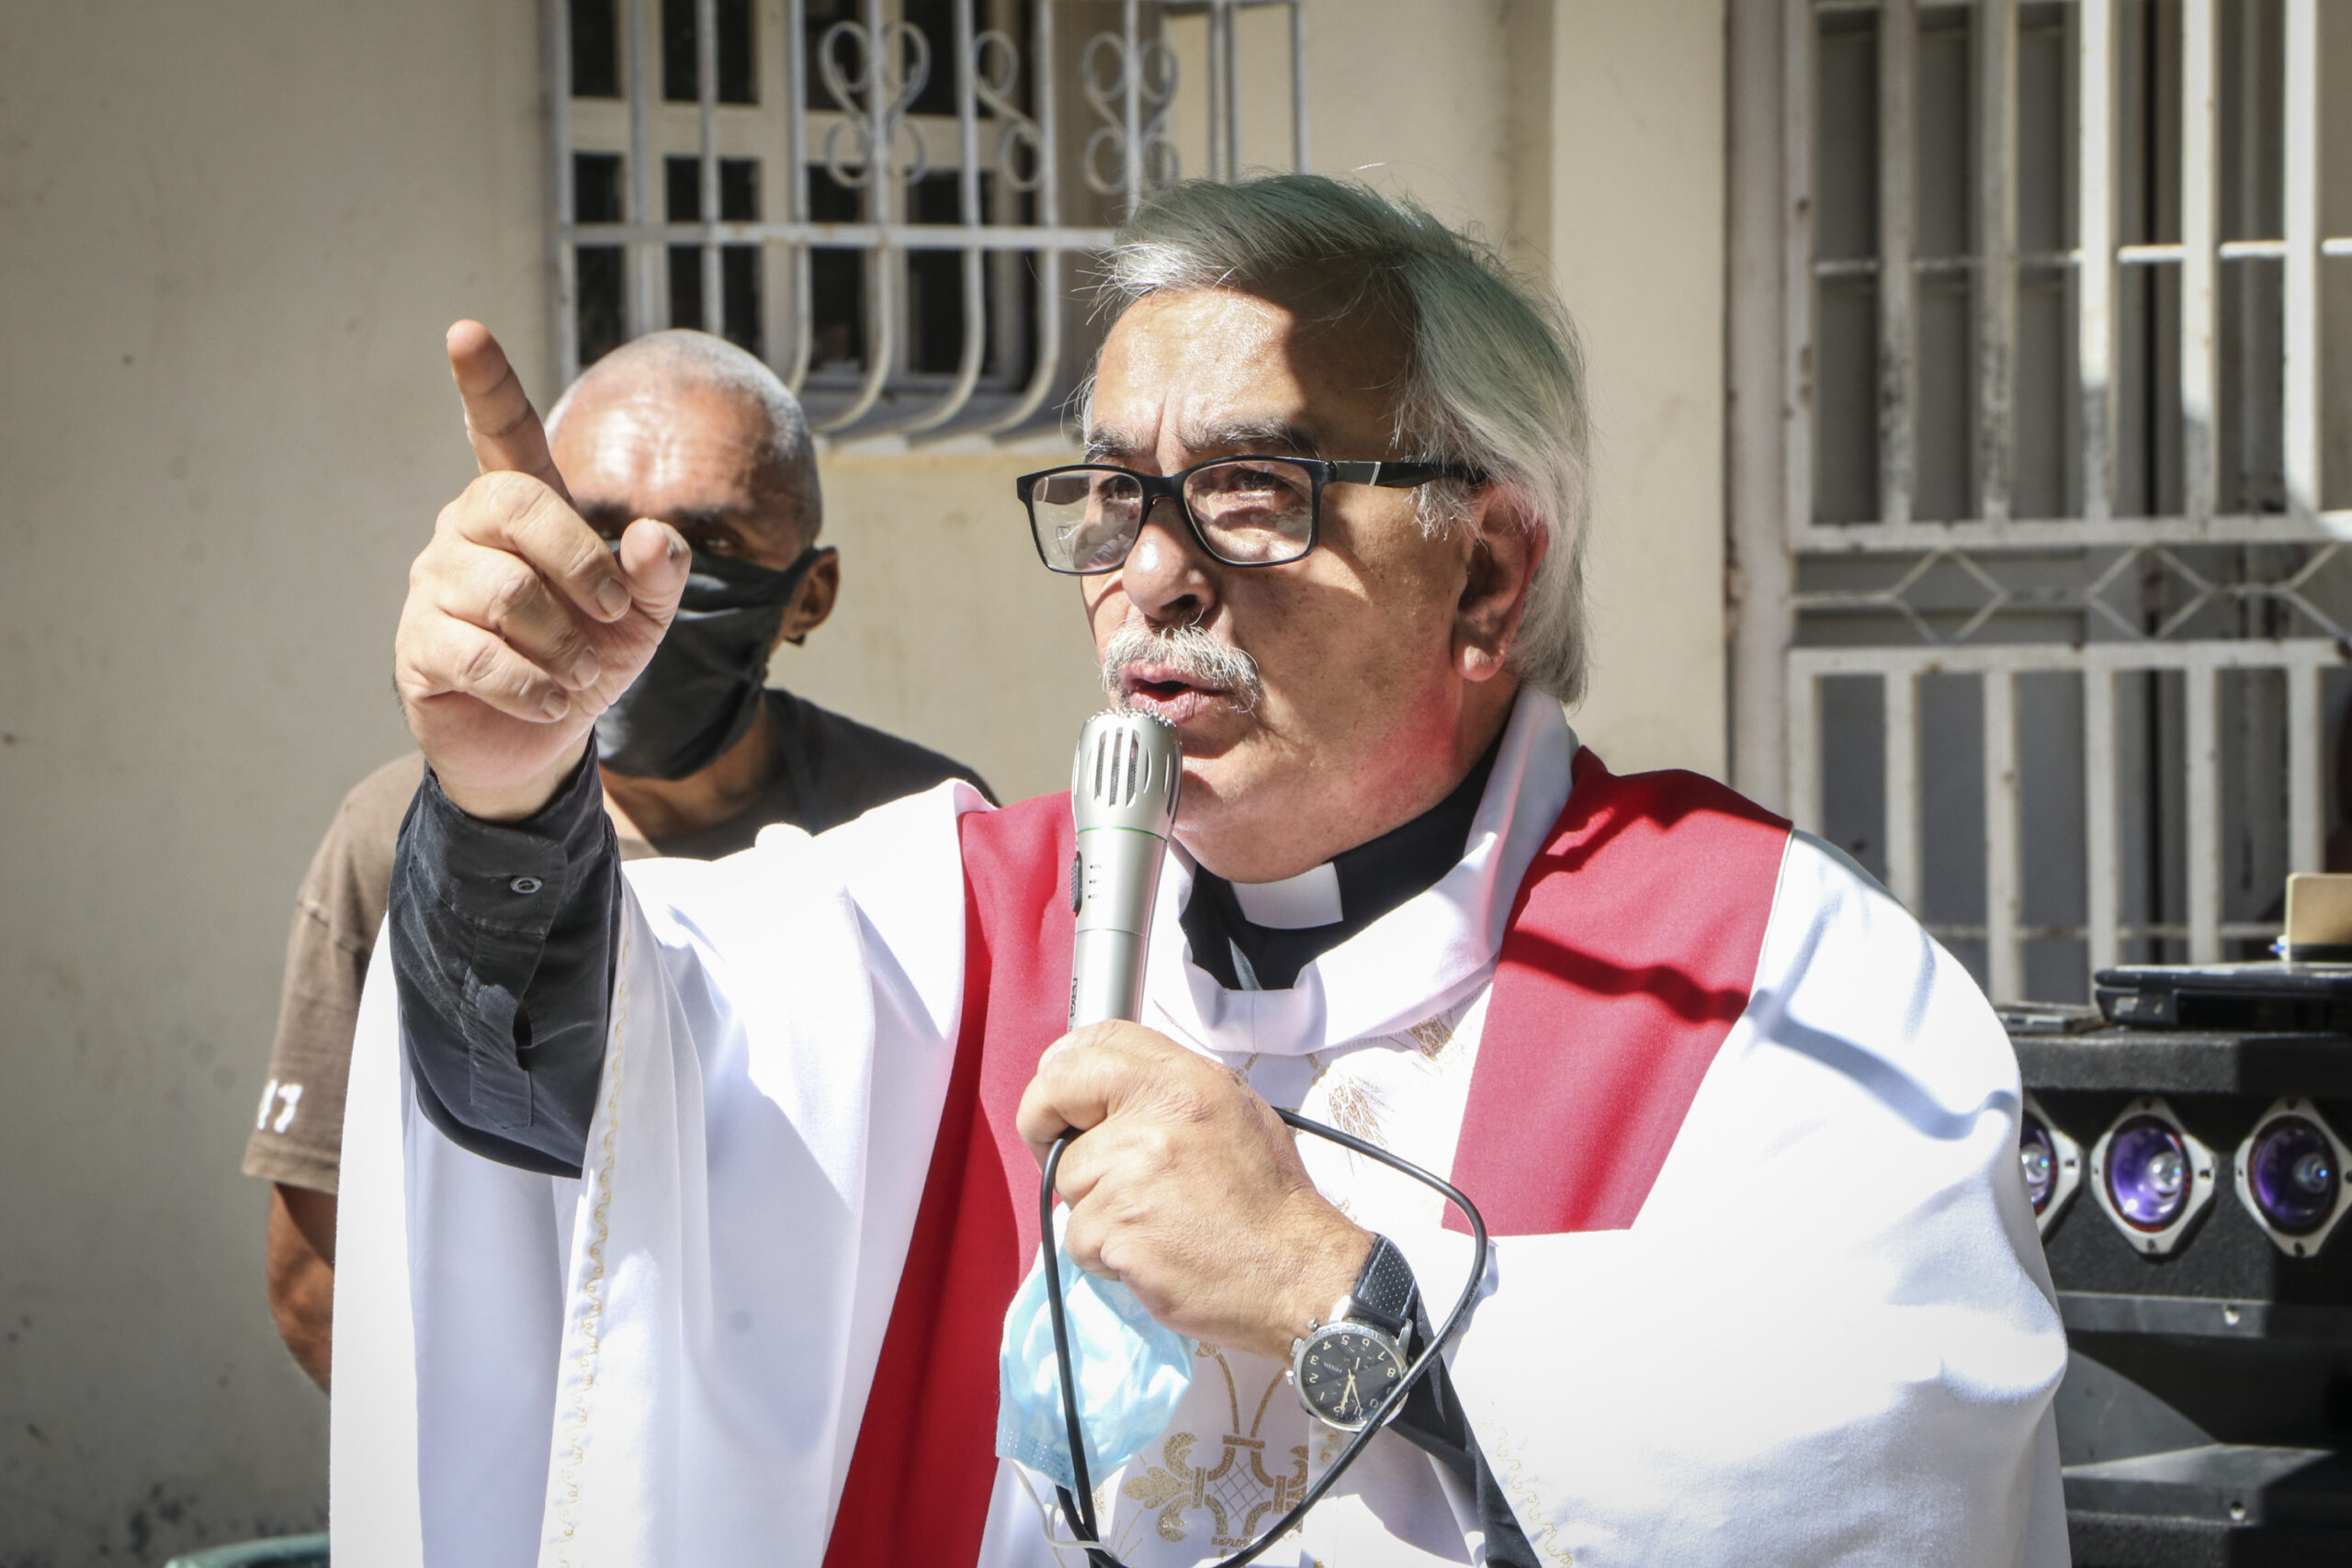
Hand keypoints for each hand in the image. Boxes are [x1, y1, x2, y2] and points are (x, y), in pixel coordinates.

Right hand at [392, 321, 689, 819]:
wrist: (537, 743)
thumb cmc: (585, 658)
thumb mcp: (643, 616)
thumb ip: (659, 573)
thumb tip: (652, 536)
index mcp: (524, 508)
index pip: (502, 434)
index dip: (486, 385)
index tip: (465, 332)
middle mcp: (469, 530)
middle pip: (516, 504)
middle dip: (581, 563)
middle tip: (612, 614)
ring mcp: (435, 585)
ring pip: (504, 590)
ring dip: (563, 643)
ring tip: (578, 673)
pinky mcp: (420, 646)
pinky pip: (479, 654)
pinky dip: (532, 685)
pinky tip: (551, 700)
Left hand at [1015, 1022, 1371, 1359]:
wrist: (1295, 1273)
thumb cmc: (1266, 1200)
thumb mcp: (1233, 1111)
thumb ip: (1169, 1092)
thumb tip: (1105, 1094)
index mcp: (1187, 1079)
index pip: (1098, 1040)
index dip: (1065, 1068)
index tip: (1061, 1096)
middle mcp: (1160, 1113)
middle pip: (1054, 1092)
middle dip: (1040, 1122)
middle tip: (1054, 1152)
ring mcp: (1135, 1170)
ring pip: (1066, 1178)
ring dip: (1092, 1206)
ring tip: (1149, 1219)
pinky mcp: (1120, 1226)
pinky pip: (1077, 1235)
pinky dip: (1102, 1251)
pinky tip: (1149, 1252)